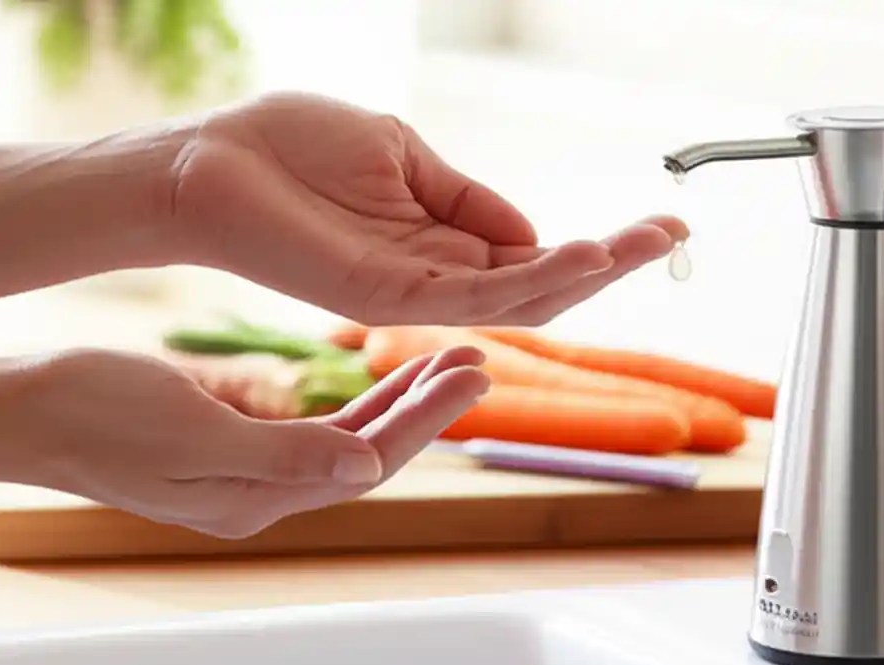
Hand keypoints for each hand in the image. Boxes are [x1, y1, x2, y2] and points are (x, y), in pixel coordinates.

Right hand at [17, 346, 488, 537]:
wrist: (28, 412)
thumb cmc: (98, 416)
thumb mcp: (192, 432)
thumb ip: (282, 452)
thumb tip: (364, 463)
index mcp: (256, 497)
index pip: (366, 459)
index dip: (425, 418)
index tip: (472, 374)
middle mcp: (262, 492)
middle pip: (368, 450)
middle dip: (425, 406)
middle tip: (478, 358)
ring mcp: (247, 472)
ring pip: (346, 437)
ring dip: (395, 400)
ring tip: (443, 357)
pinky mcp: (232, 446)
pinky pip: (312, 427)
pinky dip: (350, 400)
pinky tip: (374, 372)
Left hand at [167, 92, 688, 325]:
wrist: (211, 159)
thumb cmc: (290, 147)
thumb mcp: (402, 155)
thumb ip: (467, 198)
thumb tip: (532, 231)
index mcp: (441, 241)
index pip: (533, 257)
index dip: (597, 247)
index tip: (658, 224)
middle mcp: (435, 273)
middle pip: (540, 283)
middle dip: (611, 262)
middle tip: (671, 234)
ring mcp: (413, 289)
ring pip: (518, 298)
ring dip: (586, 273)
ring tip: (645, 244)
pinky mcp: (385, 292)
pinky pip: (473, 294)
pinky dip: (530, 278)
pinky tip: (582, 255)